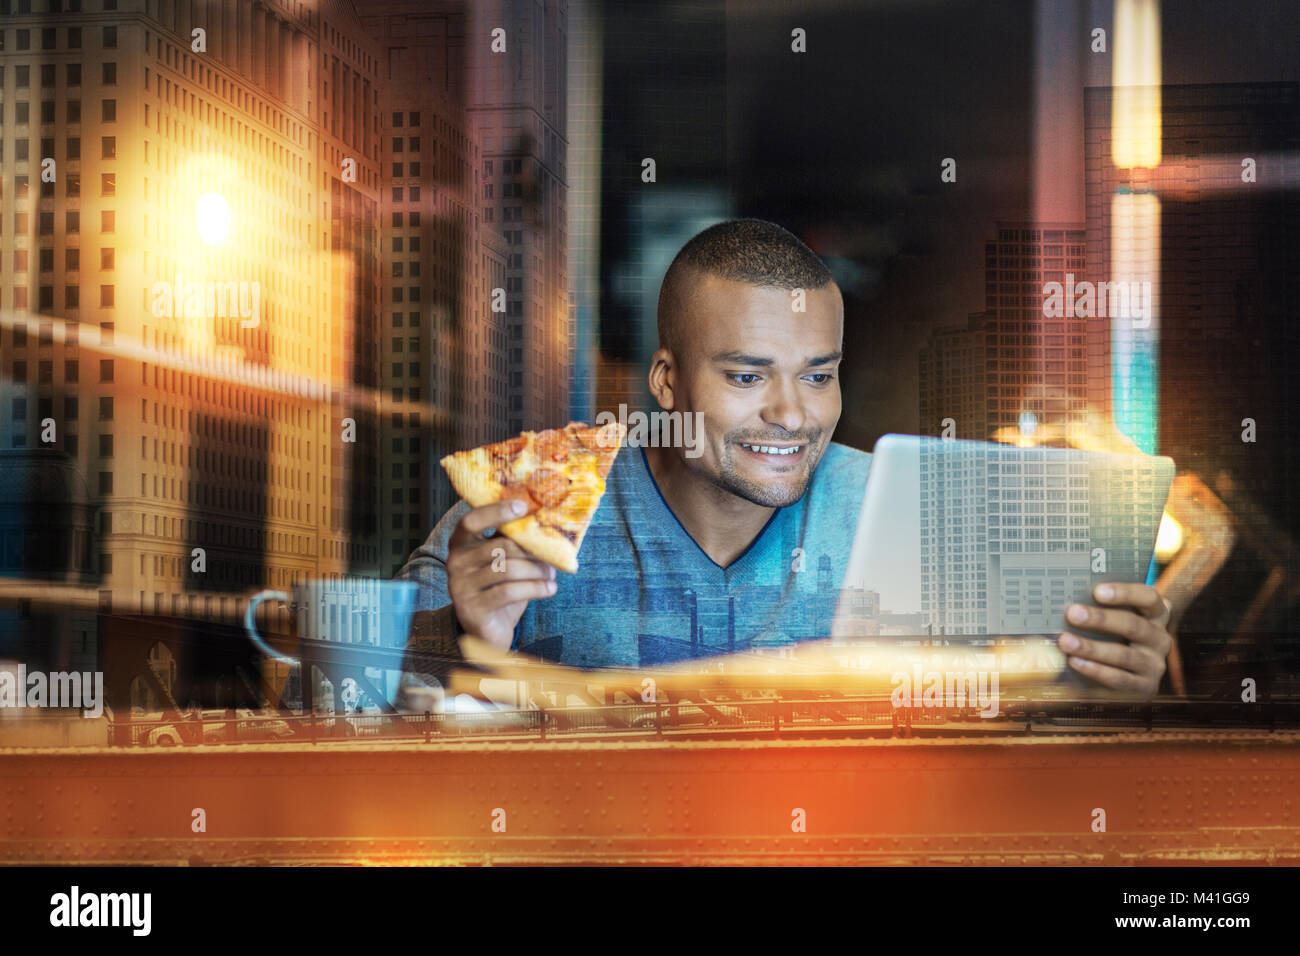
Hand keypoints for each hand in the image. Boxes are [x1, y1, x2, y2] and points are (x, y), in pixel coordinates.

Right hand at [446, 500, 556, 650]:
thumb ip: (512, 540)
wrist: (487, 627)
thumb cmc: (498, 586)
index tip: (523, 506)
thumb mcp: (502, 559)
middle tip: (552, 557)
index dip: (496, 511)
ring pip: (508, 570)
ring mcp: (461, 586)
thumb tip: (545, 519)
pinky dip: (536, 589)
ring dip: (537, 571)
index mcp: (460, 543)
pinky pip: (510, 592)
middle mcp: (455, 562)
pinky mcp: (472, 608)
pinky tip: (550, 589)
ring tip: (551, 574)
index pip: (471, 520)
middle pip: (501, 547)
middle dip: (533, 551)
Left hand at [1058, 583, 1173, 697]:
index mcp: (1155, 615)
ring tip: (1065, 641)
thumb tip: (1068, 596)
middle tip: (1073, 613)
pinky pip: (1119, 679)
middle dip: (1101, 619)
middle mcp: (1159, 639)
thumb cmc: (1112, 638)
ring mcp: (1154, 664)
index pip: (1148, 598)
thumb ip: (1100, 608)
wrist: (1125, 681)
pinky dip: (1095, 670)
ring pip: (1123, 654)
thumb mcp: (1112, 622)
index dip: (1125, 593)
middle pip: (1133, 625)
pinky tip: (1075, 662)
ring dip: (1091, 647)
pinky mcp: (1145, 687)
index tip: (1097, 591)